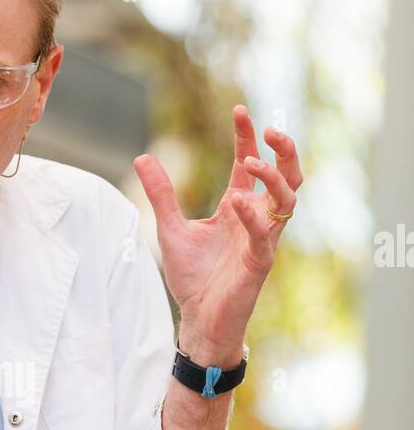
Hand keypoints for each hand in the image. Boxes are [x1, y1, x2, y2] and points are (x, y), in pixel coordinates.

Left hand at [133, 106, 301, 364]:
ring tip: (250, 162)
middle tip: (271, 129)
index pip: (250, 164)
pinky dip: (253, 217)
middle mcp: (256, 219)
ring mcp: (262, 240)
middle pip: (286, 176)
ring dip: (273, 178)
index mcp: (238, 207)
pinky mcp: (259, 263)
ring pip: (287, 201)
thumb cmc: (193, 277)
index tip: (239, 110)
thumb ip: (161, 194)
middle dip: (284, 151)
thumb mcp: (170, 228)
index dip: (247, 136)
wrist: (199, 319)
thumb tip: (142, 156)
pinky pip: (265, 236)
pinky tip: (237, 202)